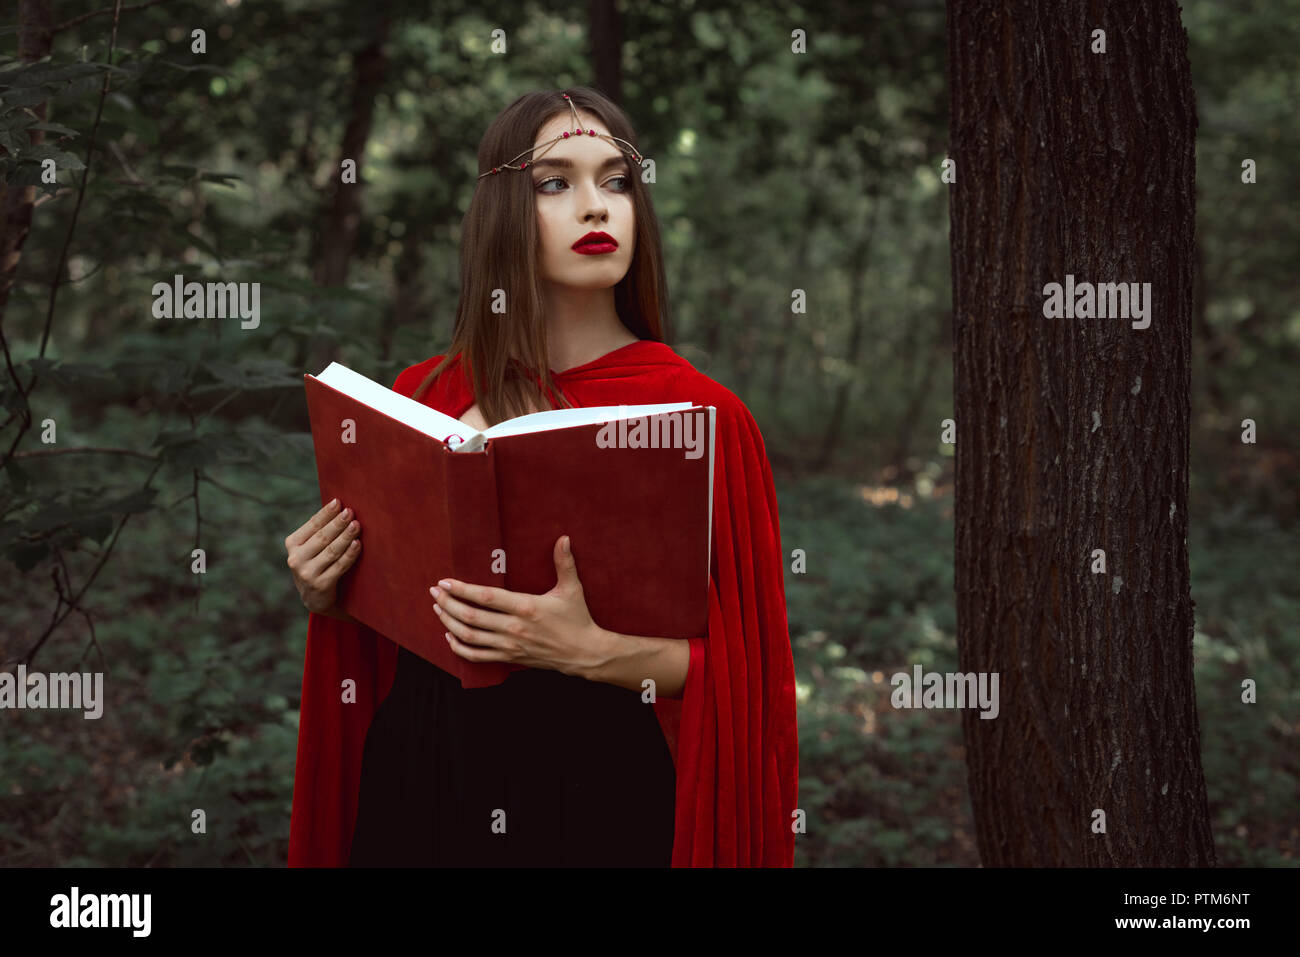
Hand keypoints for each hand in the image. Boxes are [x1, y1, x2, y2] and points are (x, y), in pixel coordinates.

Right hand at [285, 498, 361, 613]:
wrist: (315, 598)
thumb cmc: (317, 564)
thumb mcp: (311, 548)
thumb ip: (319, 531)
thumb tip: (340, 506)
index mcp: (292, 544)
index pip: (312, 525)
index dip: (326, 513)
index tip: (338, 502)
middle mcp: (296, 558)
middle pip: (322, 537)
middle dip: (338, 523)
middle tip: (350, 512)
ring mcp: (307, 573)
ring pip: (331, 551)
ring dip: (345, 537)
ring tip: (357, 525)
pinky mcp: (320, 585)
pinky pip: (339, 566)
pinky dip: (349, 554)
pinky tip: (358, 544)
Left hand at [431, 535, 610, 678]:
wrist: (583, 653)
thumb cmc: (577, 619)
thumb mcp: (572, 589)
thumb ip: (564, 563)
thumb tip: (564, 538)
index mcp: (526, 607)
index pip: (486, 598)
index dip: (462, 590)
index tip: (445, 582)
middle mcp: (514, 628)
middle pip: (471, 617)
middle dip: (448, 604)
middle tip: (434, 593)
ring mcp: (509, 646)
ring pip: (470, 637)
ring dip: (449, 622)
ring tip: (438, 609)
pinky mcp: (510, 658)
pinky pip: (477, 657)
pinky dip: (459, 648)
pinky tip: (450, 636)